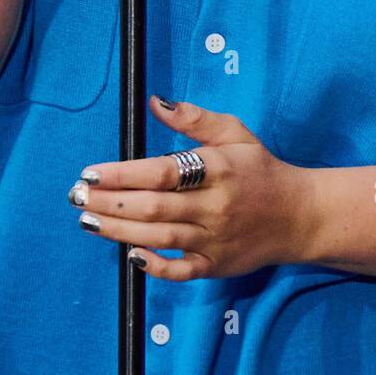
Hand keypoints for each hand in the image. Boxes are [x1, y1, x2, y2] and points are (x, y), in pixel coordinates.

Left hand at [67, 97, 315, 280]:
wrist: (299, 216)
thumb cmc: (259, 169)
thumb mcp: (234, 133)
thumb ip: (195, 119)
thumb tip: (155, 103)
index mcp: (219, 169)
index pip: (163, 172)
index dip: (124, 173)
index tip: (91, 170)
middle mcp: (216, 206)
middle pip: (154, 207)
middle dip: (109, 202)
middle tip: (76, 195)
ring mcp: (216, 240)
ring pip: (160, 238)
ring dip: (118, 231)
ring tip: (86, 219)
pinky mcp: (217, 267)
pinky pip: (181, 271)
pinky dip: (155, 266)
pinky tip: (129, 255)